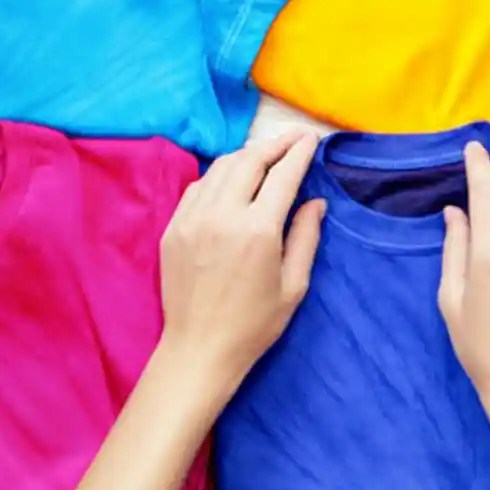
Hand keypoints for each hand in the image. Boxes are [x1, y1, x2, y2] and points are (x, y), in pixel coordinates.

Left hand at [158, 131, 325, 394]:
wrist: (199, 349)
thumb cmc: (254, 325)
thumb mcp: (293, 285)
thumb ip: (305, 237)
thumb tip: (315, 202)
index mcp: (258, 230)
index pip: (282, 175)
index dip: (299, 152)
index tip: (310, 139)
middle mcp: (223, 215)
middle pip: (250, 160)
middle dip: (274, 144)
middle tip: (293, 139)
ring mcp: (192, 219)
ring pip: (221, 168)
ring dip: (247, 155)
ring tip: (266, 155)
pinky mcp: (173, 227)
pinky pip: (198, 187)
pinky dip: (219, 175)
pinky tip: (232, 180)